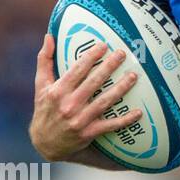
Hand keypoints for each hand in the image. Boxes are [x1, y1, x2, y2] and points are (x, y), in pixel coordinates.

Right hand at [29, 34, 143, 161]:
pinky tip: (138, 112)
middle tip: (122, 54)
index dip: (91, 57)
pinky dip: (125, 120)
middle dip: (109, 67)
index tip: (103, 45)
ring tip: (133, 76)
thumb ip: (44, 60)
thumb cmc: (44, 109)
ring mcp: (80, 120)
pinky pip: (110, 125)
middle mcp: (69, 104)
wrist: (45, 142)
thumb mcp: (41, 85)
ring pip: (104, 102)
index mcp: (58, 91)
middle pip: (93, 82)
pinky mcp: (89, 133)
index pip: (77, 70)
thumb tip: (49, 36)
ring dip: (121, 89)